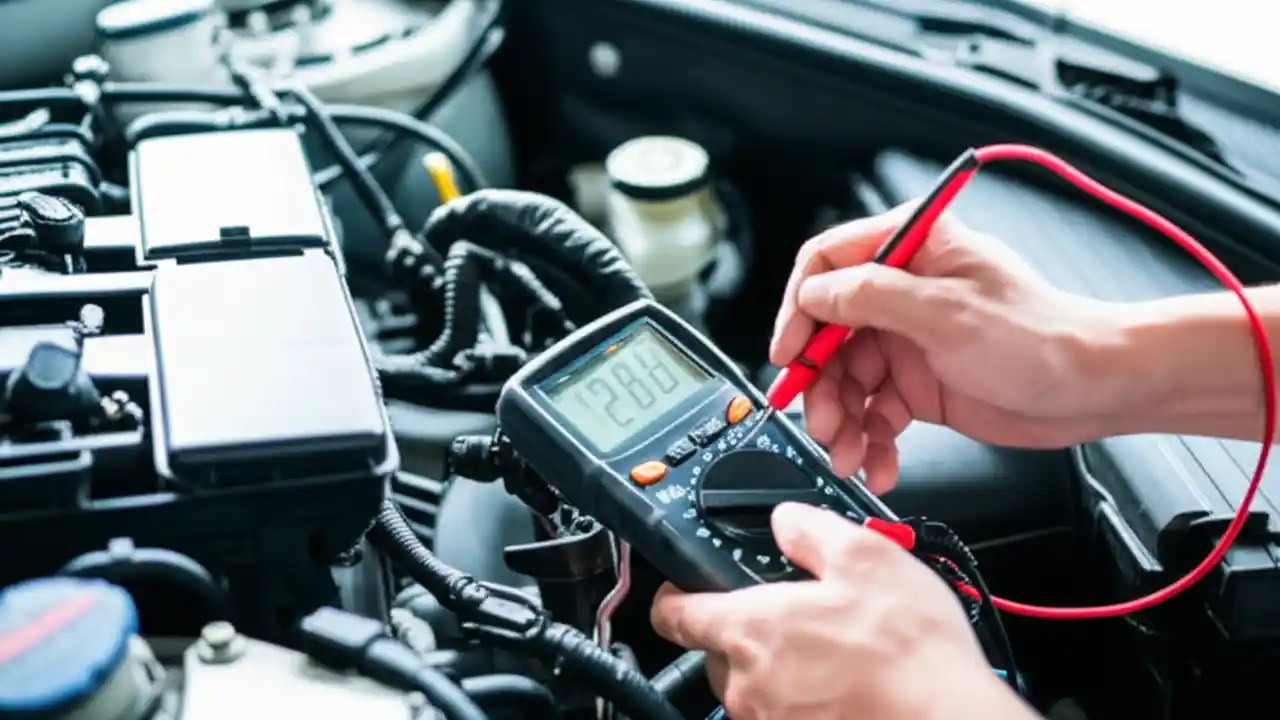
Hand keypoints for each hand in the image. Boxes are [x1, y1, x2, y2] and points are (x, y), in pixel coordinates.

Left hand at [650, 503, 1033, 719]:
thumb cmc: (910, 652)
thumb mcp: (865, 557)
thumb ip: (810, 529)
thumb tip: (786, 520)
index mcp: (749, 630)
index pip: (673, 615)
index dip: (674, 596)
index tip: (685, 590)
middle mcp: (747, 685)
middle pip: (716, 652)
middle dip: (745, 631)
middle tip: (795, 615)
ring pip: (750, 688)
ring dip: (777, 669)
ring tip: (831, 653)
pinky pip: (780, 715)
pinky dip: (801, 701)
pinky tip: (844, 686)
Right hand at [772, 204, 1129, 491]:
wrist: (1092, 389)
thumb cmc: (1041, 337)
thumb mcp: (945, 313)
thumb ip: (871, 298)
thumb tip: (814, 295)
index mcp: (911, 249)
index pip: (827, 265)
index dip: (799, 309)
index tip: (789, 352)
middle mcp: (901, 291)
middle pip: (828, 333)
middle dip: (819, 383)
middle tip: (822, 421)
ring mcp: (907, 340)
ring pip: (846, 381)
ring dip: (842, 421)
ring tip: (850, 454)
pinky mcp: (917, 385)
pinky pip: (874, 414)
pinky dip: (871, 442)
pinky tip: (878, 463)